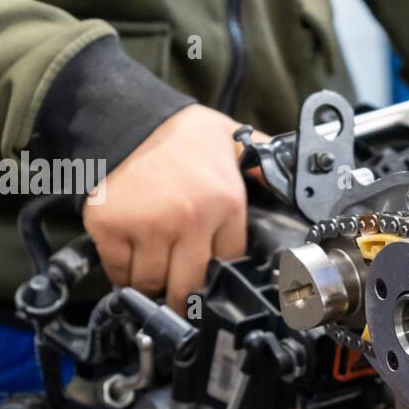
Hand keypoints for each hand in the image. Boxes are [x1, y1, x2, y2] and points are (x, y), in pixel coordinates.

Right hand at [82, 105, 246, 312]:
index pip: (230, 263)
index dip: (219, 272)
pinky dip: (120, 271)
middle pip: (189, 287)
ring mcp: (149, 226)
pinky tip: (128, 260)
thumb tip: (297, 184)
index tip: (210, 276)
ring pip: (151, 284)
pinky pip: (118, 270)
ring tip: (152, 272)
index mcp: (225, 203)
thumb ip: (263, 167)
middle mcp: (190, 219)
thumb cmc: (178, 130)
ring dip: (150, 284)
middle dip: (184, 295)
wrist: (122, 113)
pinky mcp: (111, 227)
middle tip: (178, 292)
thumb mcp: (233, 141)